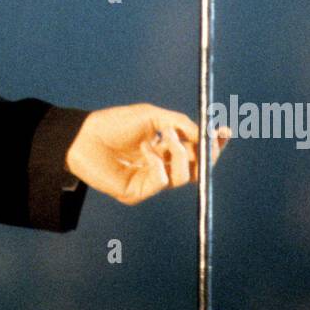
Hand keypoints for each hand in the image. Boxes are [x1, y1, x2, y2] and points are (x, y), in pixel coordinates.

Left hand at [64, 103, 229, 204]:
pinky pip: (163, 181)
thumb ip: (180, 124)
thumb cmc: (114, 123)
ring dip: (180, 155)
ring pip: (184, 176)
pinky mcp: (138, 192)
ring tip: (164, 137)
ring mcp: (149, 182)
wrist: (84, 136)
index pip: (195, 151)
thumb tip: (205, 134)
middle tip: (208, 142)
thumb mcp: (152, 117)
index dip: (212, 144)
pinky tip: (144, 152)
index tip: (225, 132)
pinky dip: (159, 164)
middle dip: (206, 154)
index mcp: (163, 148)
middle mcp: (159, 167)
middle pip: (196, 169)